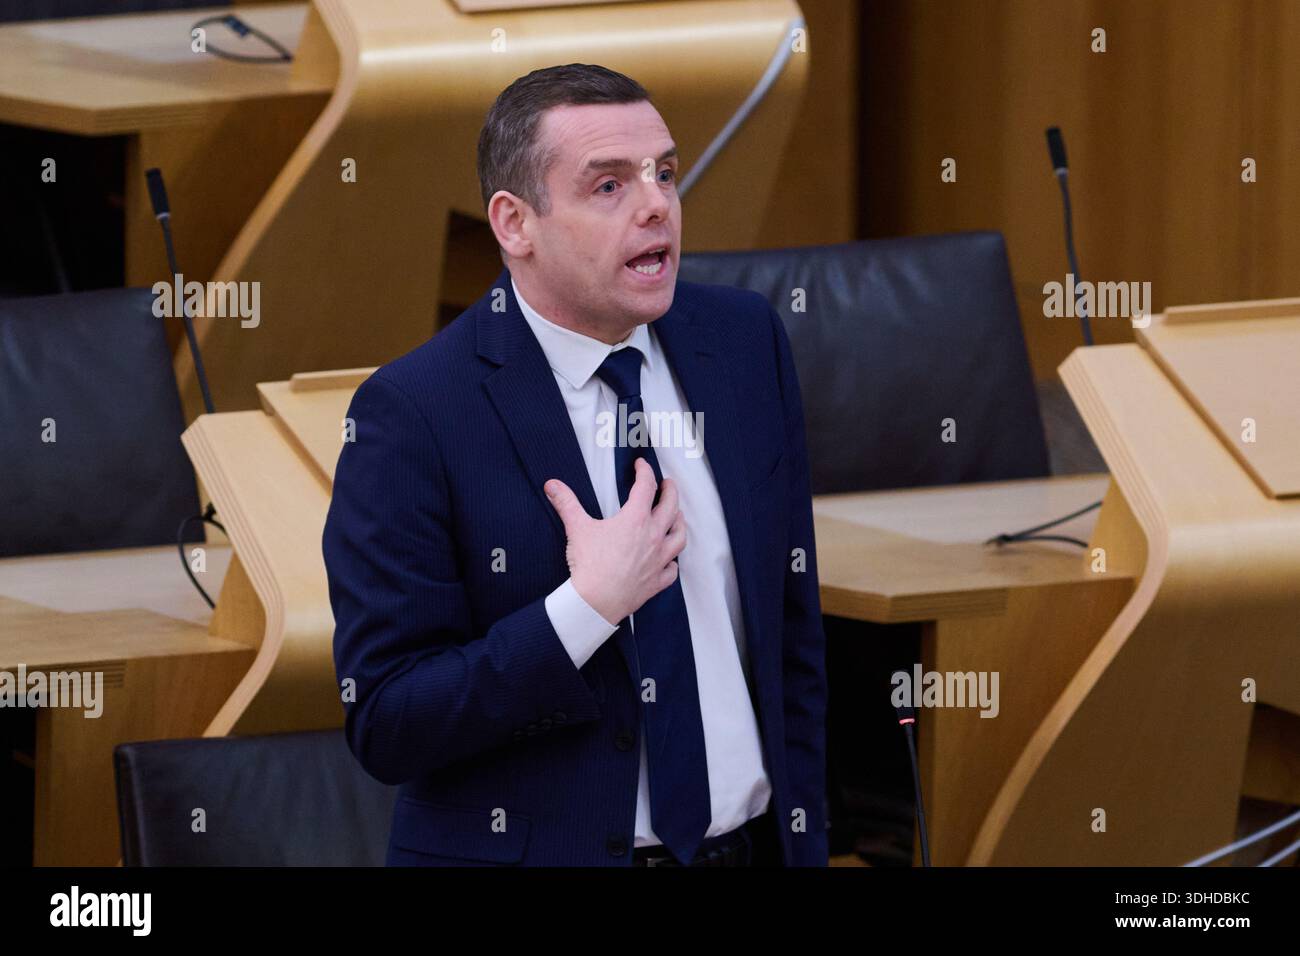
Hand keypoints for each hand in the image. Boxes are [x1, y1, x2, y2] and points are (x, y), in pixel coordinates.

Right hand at [544, 457, 685, 624]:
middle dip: (671, 491)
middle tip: (668, 484)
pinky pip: (672, 570)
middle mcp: (653, 537)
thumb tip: (552, 485)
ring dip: (679, 523)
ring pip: (679, 537)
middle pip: (671, 507)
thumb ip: (566, 503)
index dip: (645, 472)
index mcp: (635, 520)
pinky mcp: (657, 581)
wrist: (595, 602)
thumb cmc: (589, 565)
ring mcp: (658, 560)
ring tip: (676, 516)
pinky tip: (669, 560)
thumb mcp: (577, 528)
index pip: (646, 487)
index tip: (641, 466)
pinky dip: (672, 562)